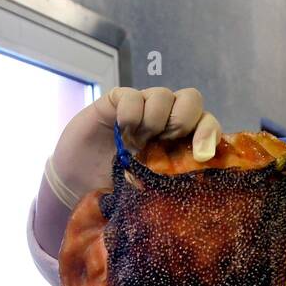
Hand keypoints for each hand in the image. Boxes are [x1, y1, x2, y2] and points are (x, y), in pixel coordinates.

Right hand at [48, 86, 221, 205]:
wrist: (77, 184)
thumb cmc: (116, 188)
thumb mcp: (147, 191)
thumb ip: (167, 183)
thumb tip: (186, 189)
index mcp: (178, 141)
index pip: (207, 125)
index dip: (209, 135)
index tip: (202, 155)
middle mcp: (164, 120)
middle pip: (191, 99)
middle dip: (183, 119)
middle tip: (165, 140)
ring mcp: (141, 108)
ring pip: (163, 94)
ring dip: (153, 118)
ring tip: (136, 140)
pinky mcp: (117, 101)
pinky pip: (132, 95)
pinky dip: (131, 111)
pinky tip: (122, 128)